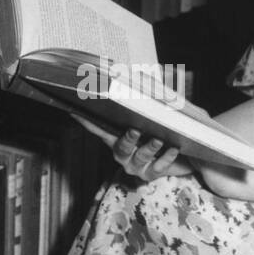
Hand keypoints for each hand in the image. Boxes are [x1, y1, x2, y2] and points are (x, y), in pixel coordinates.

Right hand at [69, 113, 192, 180]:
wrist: (179, 160)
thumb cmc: (159, 134)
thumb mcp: (147, 121)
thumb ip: (140, 105)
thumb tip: (137, 80)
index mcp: (116, 140)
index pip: (99, 129)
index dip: (87, 122)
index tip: (75, 111)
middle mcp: (123, 155)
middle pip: (121, 147)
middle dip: (128, 139)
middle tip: (135, 129)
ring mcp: (136, 166)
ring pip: (141, 157)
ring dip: (150, 147)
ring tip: (158, 139)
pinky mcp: (152, 174)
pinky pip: (159, 166)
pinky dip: (167, 156)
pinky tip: (174, 147)